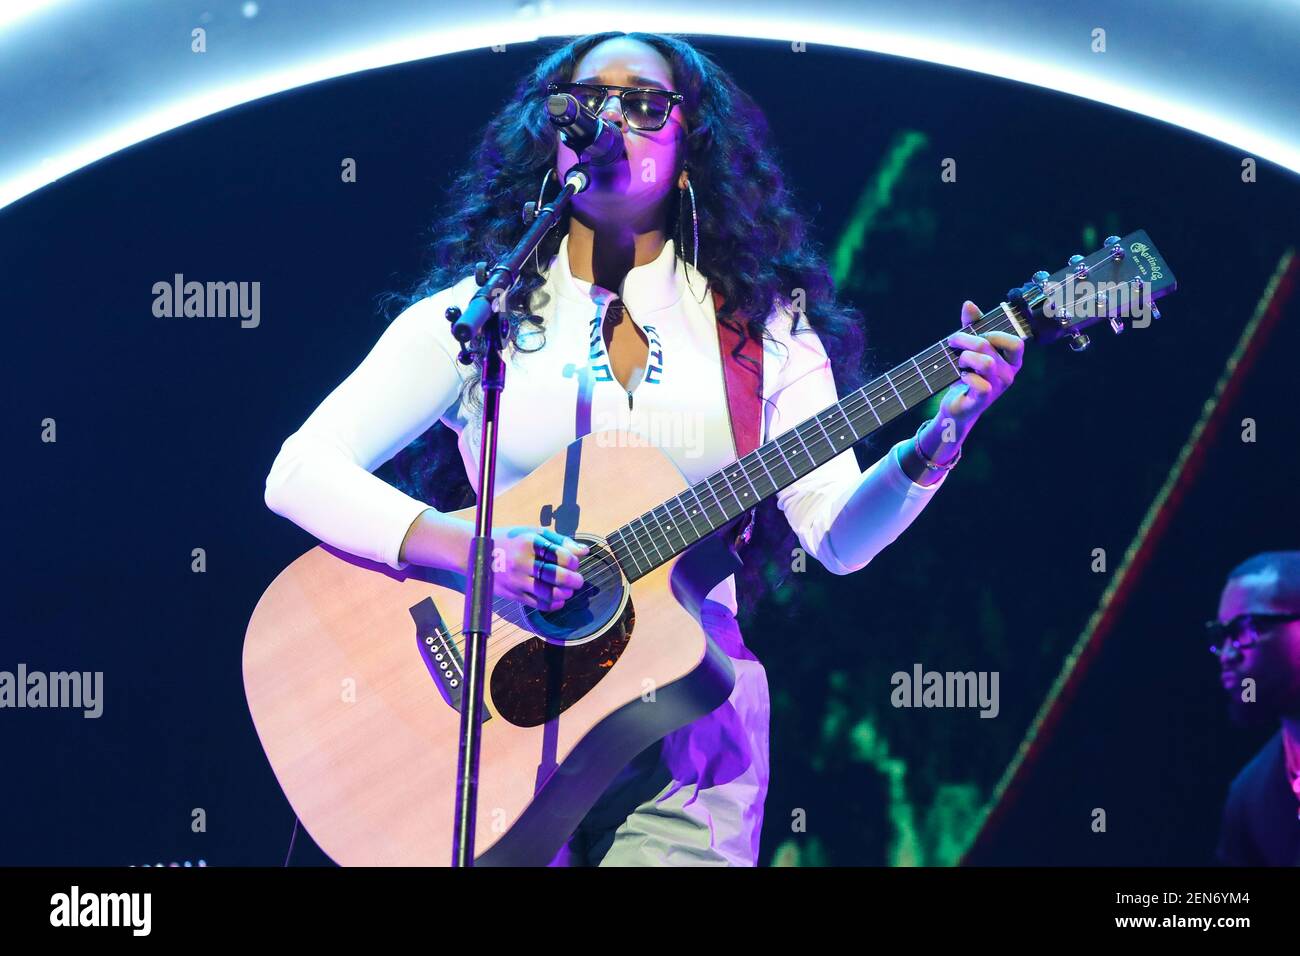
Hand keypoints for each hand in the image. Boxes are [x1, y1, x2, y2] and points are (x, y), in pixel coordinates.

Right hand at [492, 527, 588, 610]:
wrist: (476, 553)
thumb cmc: (510, 541)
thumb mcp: (533, 533)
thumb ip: (560, 541)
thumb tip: (584, 551)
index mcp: (529, 543)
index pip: (561, 555)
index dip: (573, 561)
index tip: (574, 563)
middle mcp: (522, 562)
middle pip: (556, 576)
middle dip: (574, 580)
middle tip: (577, 580)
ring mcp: (517, 580)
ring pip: (549, 593)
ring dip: (565, 594)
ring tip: (567, 590)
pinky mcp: (513, 594)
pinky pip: (538, 604)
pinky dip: (553, 604)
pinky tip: (558, 599)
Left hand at [940, 300, 1024, 434]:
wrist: (957, 406)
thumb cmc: (967, 373)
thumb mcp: (971, 348)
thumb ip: (972, 326)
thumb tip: (969, 304)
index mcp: (1011, 360)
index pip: (1016, 341)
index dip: (994, 333)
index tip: (976, 332)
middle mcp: (1009, 374)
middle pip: (988, 345)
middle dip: (965, 339)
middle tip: (953, 342)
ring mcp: (998, 388)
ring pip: (985, 362)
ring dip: (965, 357)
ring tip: (959, 362)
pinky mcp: (983, 400)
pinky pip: (978, 382)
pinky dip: (965, 376)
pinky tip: (962, 377)